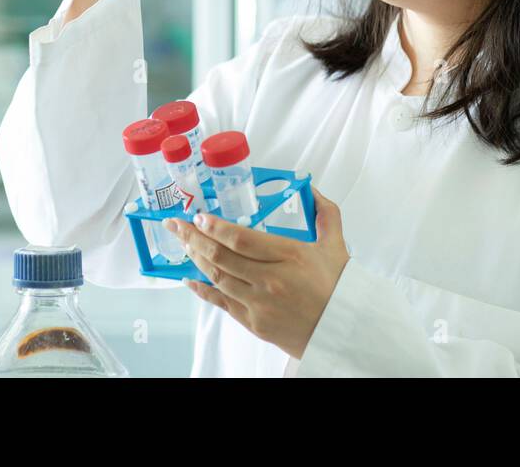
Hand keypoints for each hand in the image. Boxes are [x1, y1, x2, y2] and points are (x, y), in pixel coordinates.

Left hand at [166, 186, 349, 359]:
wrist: (342, 329)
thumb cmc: (338, 288)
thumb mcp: (335, 245)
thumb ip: (325, 213)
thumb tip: (311, 190)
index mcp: (289, 256)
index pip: (241, 238)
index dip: (216, 227)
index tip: (200, 217)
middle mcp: (270, 280)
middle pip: (222, 256)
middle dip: (194, 238)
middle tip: (177, 225)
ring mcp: (259, 303)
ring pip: (218, 278)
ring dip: (197, 259)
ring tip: (184, 244)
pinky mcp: (254, 322)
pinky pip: (222, 303)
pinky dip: (203, 290)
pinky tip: (190, 280)